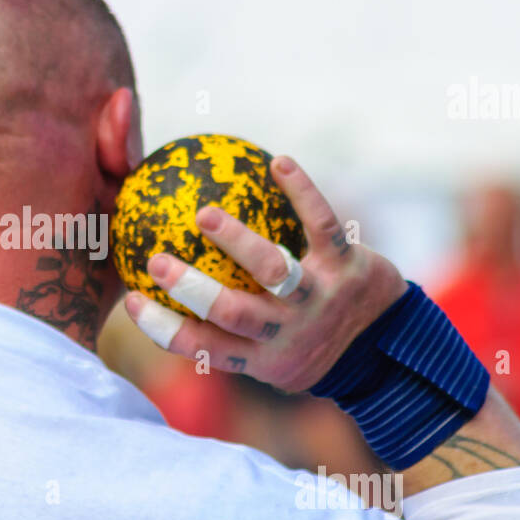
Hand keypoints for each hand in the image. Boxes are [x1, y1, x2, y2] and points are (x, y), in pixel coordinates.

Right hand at [123, 155, 407, 392]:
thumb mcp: (270, 354)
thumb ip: (225, 330)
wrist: (389, 349)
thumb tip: (161, 293)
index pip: (202, 347)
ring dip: (238, 242)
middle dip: (190, 288)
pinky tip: (278, 162)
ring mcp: (319, 300)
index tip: (131, 301)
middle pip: (231, 312)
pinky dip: (301, 192)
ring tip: (205, 216)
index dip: (162, 329)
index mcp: (260, 357)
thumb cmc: (310, 345)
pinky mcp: (348, 268)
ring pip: (273, 271)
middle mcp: (287, 334)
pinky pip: (321, 224)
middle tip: (155, 260)